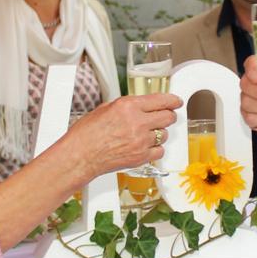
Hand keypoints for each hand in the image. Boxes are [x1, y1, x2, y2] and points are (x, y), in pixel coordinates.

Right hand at [63, 93, 181, 179]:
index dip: (172, 100)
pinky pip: (160, 151)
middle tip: (164, 117)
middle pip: (168, 117)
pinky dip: (155, 149)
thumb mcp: (105, 108)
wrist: (80, 156)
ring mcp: (141, 141)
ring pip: (165, 134)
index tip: (176, 101)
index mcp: (128, 106)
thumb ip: (127, 105)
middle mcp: (137, 122)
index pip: (161, 100)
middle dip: (168, 115)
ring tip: (146, 134)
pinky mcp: (141, 157)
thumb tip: (143, 105)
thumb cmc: (87, 133)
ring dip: (159, 133)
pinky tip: (145, 146)